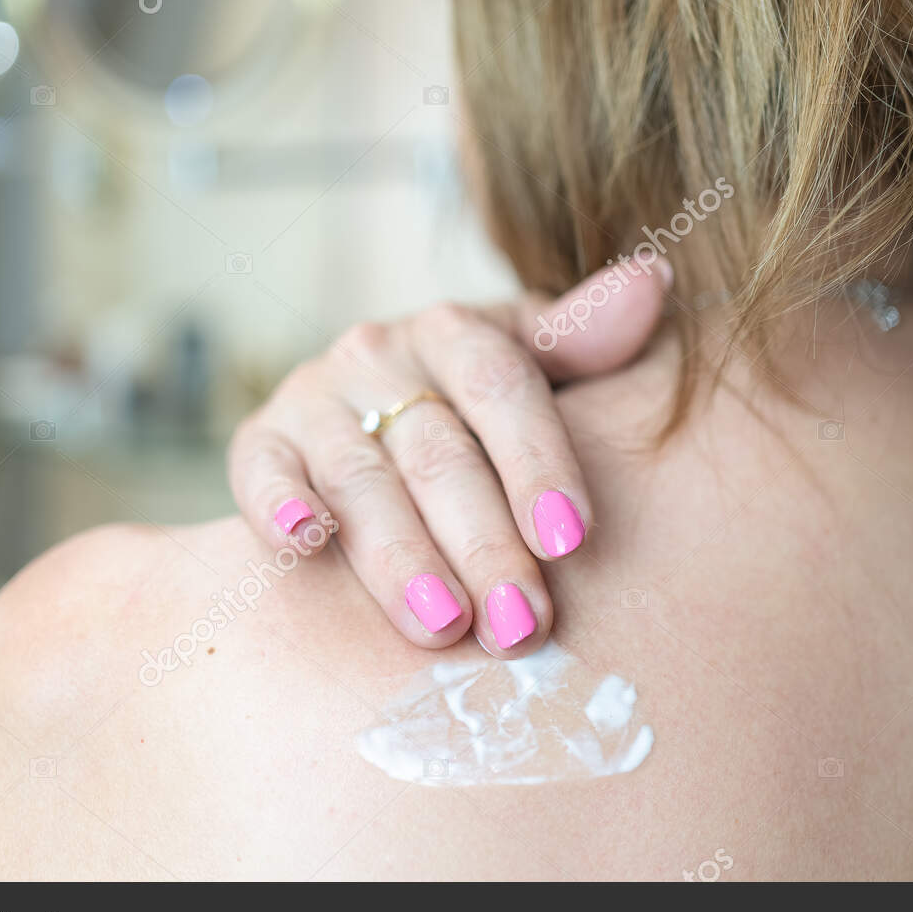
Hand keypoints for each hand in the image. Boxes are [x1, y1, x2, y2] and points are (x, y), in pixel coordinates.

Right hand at [227, 258, 669, 656]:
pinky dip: (277, 506)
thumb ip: (584, 340)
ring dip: (399, 557)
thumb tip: (653, 284)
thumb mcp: (534, 361)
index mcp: (456, 331)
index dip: (538, 463)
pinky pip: (259, 472)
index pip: (501, 389)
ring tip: (443, 628)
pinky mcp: (261, 442)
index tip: (573, 539)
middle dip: (483, 544)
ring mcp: (316, 399)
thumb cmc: (480, 399)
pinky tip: (304, 545)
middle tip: (521, 625)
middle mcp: (381, 355)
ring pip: (360, 479)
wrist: (375, 400)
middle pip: (439, 453)